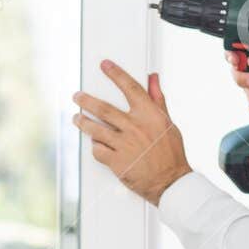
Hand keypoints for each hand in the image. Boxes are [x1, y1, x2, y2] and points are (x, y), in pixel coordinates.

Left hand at [72, 60, 191, 205]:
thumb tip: (153, 79)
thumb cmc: (171, 154)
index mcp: (149, 115)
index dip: (116, 74)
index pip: (130, 88)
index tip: (105, 65)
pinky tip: (94, 143)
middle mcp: (135, 127)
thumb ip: (157, 100)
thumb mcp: (167, 123)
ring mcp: (124, 144)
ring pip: (95, 129)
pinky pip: (97, 150)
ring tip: (77, 118)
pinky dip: (94, 146)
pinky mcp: (117, 162)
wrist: (171, 183)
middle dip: (86, 100)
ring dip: (82, 122)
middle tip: (77, 96)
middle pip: (103, 108)